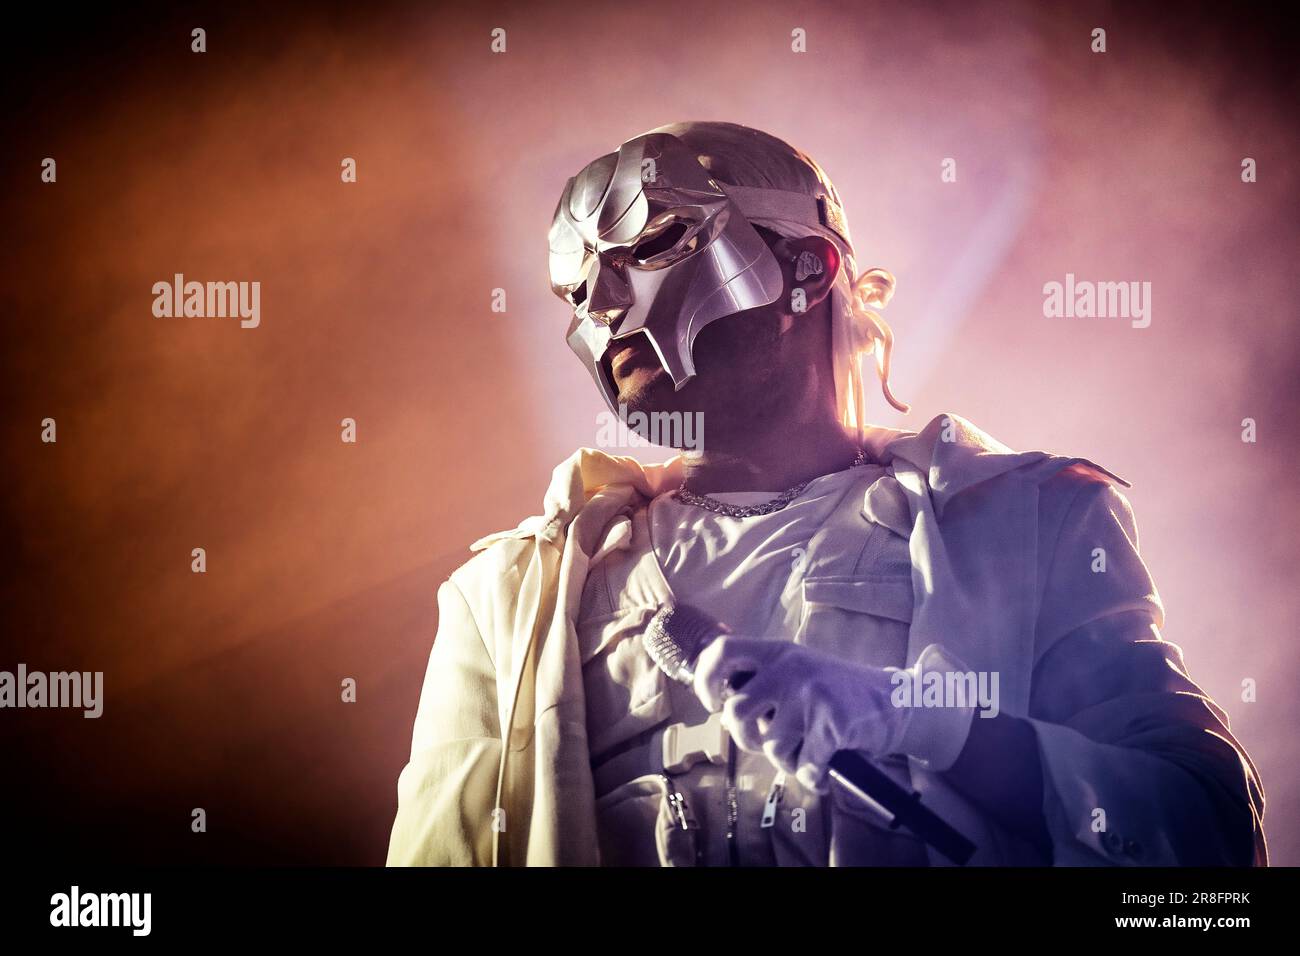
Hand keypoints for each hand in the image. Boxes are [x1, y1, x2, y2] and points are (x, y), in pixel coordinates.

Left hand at [692, 637, 975, 791]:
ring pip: (770, 746)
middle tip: (766, 741)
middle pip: (736, 711)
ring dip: (787, 761)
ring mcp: (809, 695)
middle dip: (747, 738)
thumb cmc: (837, 691)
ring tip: (807, 752)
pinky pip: (804, 766)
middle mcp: (789, 668)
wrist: (894, 701)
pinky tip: (825, 770)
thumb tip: (724, 707)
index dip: (706, 680)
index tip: (713, 702)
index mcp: (776, 652)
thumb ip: (764, 679)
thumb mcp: (798, 669)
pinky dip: (814, 777)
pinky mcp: (830, 724)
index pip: (722, 652)